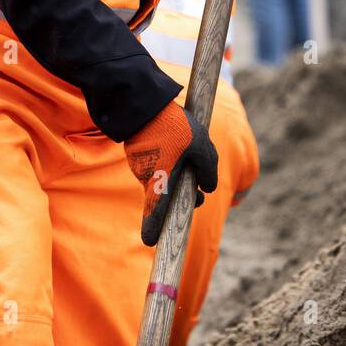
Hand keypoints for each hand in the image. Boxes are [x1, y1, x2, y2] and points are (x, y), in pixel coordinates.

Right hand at [124, 100, 217, 246]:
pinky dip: (166, 162)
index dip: (153, 230)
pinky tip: (176, 145)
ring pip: (161, 178)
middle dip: (182, 198)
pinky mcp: (137, 154)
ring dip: (175, 176)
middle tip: (198, 197)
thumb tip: (208, 187)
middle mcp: (146, 178)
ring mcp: (140, 166)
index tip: (150, 243)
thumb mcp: (201, 146)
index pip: (156, 214)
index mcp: (161, 182)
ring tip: (191, 155)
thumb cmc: (174, 127)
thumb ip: (208, 169)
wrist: (144, 103)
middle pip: (164, 197)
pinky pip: (154, 165)